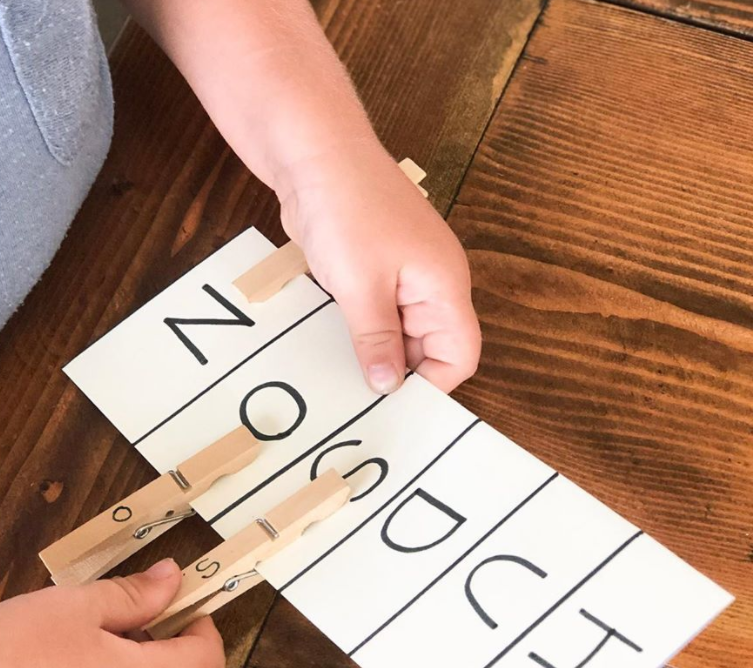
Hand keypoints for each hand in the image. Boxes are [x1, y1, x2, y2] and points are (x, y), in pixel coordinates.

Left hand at [276, 144, 480, 393]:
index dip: (432, 385)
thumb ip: (377, 340)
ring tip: (341, 381)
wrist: (314, 155)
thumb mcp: (362, 286)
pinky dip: (357, 331)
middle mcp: (430, 284)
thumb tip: (389, 387)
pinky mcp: (372, 270)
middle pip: (428, 347)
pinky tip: (331, 349)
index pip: (459, 354)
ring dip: (373, 353)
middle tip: (359, 402)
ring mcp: (400, 275)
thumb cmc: (348, 211)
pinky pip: (373, 313)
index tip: (394, 407)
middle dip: (399, 374)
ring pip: (397, 332)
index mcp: (444, 286)